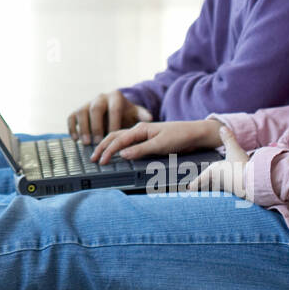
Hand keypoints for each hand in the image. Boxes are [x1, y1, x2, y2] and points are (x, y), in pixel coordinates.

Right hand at [67, 90, 152, 145]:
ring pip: (81, 112)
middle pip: (95, 109)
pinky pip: (71, 116)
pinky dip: (72, 128)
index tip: (114, 136)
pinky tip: (76, 139)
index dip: (113, 122)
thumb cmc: (126, 114)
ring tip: (86, 143)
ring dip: (83, 128)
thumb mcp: (135, 113)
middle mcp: (100, 98)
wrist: (115, 108)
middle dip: (96, 126)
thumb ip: (142, 115)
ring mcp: (87, 103)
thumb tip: (149, 118)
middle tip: (98, 141)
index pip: (113, 109)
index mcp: (115, 97)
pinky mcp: (78, 110)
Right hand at [91, 118, 220, 164]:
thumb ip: (141, 149)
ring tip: (99, 154)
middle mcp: (139, 129)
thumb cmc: (180, 137)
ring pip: (120, 138)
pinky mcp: (147, 139)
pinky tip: (115, 151)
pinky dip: (117, 145)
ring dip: (108, 145)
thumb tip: (122, 154)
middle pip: (115, 136)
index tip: (101, 161)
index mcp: (140, 128)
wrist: (195, 133)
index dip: (108, 151)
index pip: (118, 140)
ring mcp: (143, 133)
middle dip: (102, 147)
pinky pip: (127, 141)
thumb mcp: (160, 145)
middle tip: (93, 159)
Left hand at [186, 126, 250, 199]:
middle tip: (193, 193)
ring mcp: (226, 189)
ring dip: (212, 193)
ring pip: (216, 192)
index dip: (194, 184)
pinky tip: (229, 195)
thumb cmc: (242, 165)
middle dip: (201, 189)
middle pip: (206, 188)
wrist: (254, 181)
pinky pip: (228, 194)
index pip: (200, 179)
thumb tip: (222, 127)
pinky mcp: (236, 195)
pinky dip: (226, 195)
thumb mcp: (235, 150)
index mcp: (214, 172)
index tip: (188, 188)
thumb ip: (229, 139)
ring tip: (209, 194)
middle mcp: (217, 182)